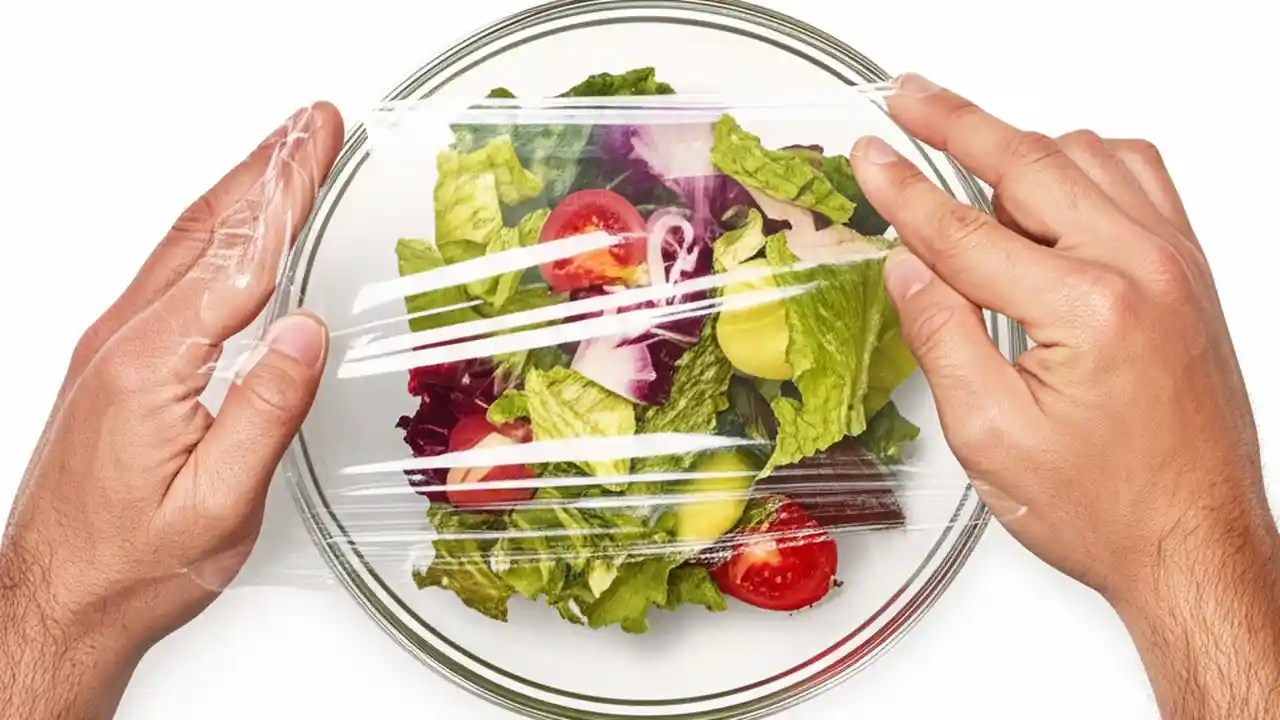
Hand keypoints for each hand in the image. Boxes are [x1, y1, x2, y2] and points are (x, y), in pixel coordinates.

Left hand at [0, 103, 342, 718]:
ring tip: (284, 153)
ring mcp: (113, 346)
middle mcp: (124, 340)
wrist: (55, 597)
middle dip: (265, 165)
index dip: (285, 191)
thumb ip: (266, 409)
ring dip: (239, 189)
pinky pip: (171, 272)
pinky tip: (237, 227)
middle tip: (312, 121)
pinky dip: (215, 231)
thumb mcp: (220, 501)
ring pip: (184, 243)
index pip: (239, 258)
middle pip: (206, 228)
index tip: (317, 140)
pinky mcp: (114, 361)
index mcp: (153, 365)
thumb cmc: (132, 561)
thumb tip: (306, 330)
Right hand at [851, 74, 1279, 718]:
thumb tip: (906, 269)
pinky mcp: (1188, 271)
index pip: (967, 230)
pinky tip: (1053, 176)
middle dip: (957, 122)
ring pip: (1088, 155)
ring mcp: (1173, 263)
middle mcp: (1142, 268)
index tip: (869, 155)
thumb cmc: (1109, 508)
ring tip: (963, 140)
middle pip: (1029, 162)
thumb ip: (943, 337)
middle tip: (908, 96)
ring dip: (1021, 142)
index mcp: (1087, 311)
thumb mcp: (991, 437)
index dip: (904, 191)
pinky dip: (1088, 160)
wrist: (1195, 543)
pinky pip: (1140, 176)